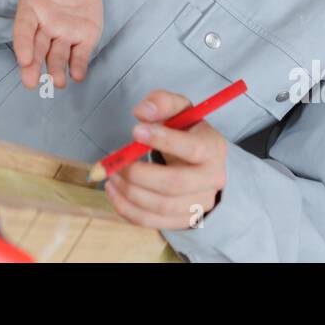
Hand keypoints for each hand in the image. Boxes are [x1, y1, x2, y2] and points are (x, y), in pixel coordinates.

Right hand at [5, 0, 102, 89]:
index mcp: (31, 9)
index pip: (24, 30)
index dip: (23, 45)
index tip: (23, 58)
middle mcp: (45, 26)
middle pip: (37, 49)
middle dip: (33, 67)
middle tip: (31, 83)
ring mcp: (64, 33)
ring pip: (57, 55)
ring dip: (56, 70)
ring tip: (59, 83)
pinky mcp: (83, 37)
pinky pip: (79, 53)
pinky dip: (78, 65)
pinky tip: (78, 76)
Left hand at [105, 89, 227, 229]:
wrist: (199, 161)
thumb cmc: (185, 132)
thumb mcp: (178, 109)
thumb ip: (162, 102)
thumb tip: (142, 112)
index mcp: (213, 147)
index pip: (193, 149)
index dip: (164, 140)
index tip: (135, 130)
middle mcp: (212, 179)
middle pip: (174, 184)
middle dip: (139, 174)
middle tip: (117, 162)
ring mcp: (199, 203)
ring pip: (161, 207)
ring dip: (129, 192)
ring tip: (111, 175)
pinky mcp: (183, 220)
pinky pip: (152, 222)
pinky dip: (127, 209)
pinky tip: (114, 192)